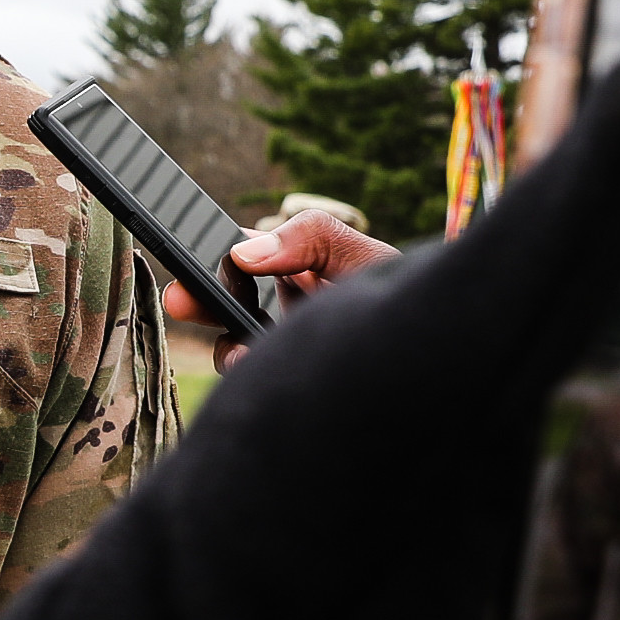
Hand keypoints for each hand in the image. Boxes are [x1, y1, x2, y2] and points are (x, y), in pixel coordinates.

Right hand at [161, 212, 400, 369]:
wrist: (438, 358)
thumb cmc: (402, 297)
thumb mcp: (359, 254)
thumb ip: (308, 237)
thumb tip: (246, 252)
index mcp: (294, 268)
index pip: (239, 256)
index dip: (212, 255)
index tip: (192, 256)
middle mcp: (281, 309)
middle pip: (222, 304)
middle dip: (198, 301)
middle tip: (180, 301)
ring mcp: (282, 349)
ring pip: (233, 349)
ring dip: (229, 350)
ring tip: (241, 355)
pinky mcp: (288, 381)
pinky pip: (256, 382)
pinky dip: (251, 378)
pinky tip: (260, 374)